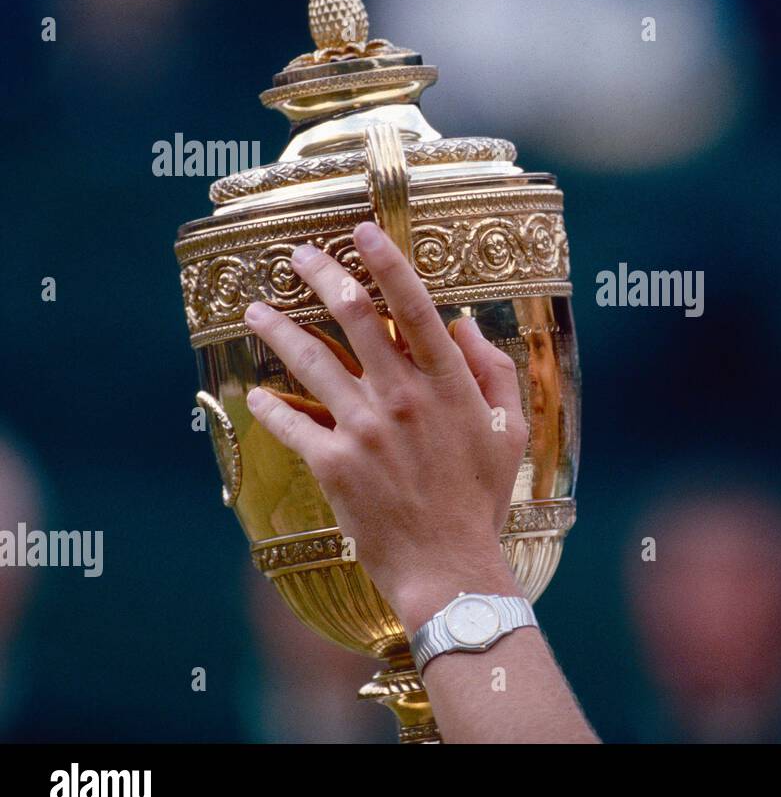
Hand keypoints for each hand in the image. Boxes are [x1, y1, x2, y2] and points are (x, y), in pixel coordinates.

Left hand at [241, 220, 528, 628]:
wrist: (447, 565)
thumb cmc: (481, 499)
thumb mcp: (509, 431)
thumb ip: (493, 372)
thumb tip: (465, 327)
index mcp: (449, 385)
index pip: (415, 308)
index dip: (387, 264)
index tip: (362, 231)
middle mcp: (403, 397)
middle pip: (356, 319)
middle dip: (322, 277)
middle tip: (299, 256)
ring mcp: (364, 429)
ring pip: (312, 361)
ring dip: (279, 329)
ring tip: (257, 309)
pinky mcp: (333, 463)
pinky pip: (291, 423)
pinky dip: (269, 406)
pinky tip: (255, 393)